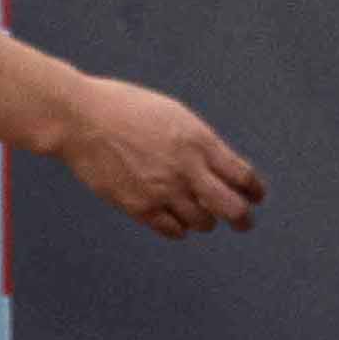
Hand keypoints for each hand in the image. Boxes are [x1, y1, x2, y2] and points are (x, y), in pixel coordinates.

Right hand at [52, 74, 261, 237]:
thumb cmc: (126, 109)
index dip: (255, 190)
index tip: (256, 197)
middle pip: (232, 208)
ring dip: (205, 221)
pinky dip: (179, 229)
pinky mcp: (139, 207)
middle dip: (243, 218)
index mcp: (199, 140)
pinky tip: (176, 221)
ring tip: (201, 216)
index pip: (242, 175)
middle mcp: (187, 168)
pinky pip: (172, 230)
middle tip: (244, 223)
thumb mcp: (174, 115)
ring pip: (202, 223)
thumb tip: (220, 166)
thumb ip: (200, 142)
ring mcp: (163, 190)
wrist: (82, 119)